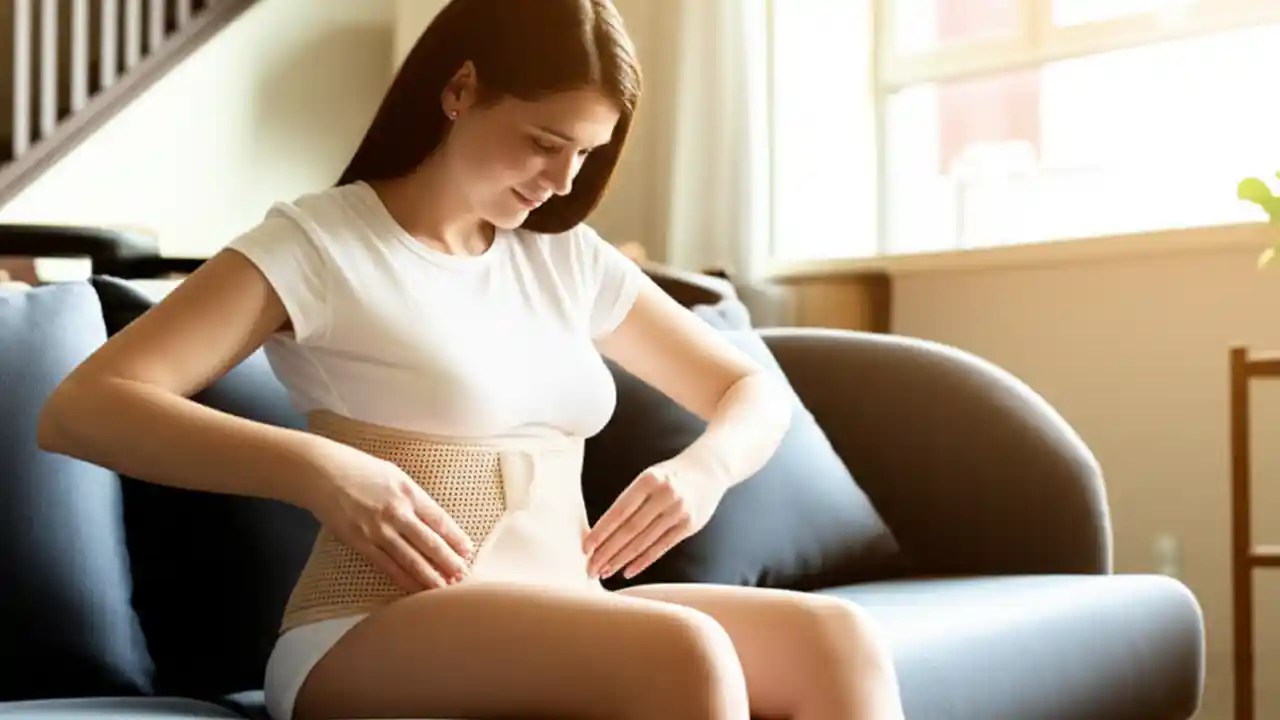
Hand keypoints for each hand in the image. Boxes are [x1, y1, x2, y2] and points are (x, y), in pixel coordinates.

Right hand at [303, 439, 476, 592]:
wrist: (323, 472)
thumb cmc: (359, 469)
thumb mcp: (394, 475)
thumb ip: (412, 496)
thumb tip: (431, 518)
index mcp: (409, 491)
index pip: (439, 519)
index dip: (455, 537)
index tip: (467, 550)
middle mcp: (397, 511)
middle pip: (430, 541)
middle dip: (448, 561)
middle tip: (463, 575)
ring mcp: (378, 528)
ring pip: (410, 558)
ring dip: (429, 575)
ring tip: (444, 588)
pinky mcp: (360, 541)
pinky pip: (386, 564)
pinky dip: (402, 578)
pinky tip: (414, 588)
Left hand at [582, 457, 728, 580]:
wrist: (709, 470)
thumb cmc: (670, 476)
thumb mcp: (650, 477)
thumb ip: (631, 500)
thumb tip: (603, 532)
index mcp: (648, 479)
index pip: (619, 510)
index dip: (601, 531)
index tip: (586, 547)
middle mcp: (664, 494)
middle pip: (630, 529)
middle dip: (608, 550)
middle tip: (591, 567)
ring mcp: (678, 511)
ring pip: (644, 541)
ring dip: (622, 559)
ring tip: (605, 571)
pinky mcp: (689, 525)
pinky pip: (661, 547)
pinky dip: (643, 561)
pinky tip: (628, 571)